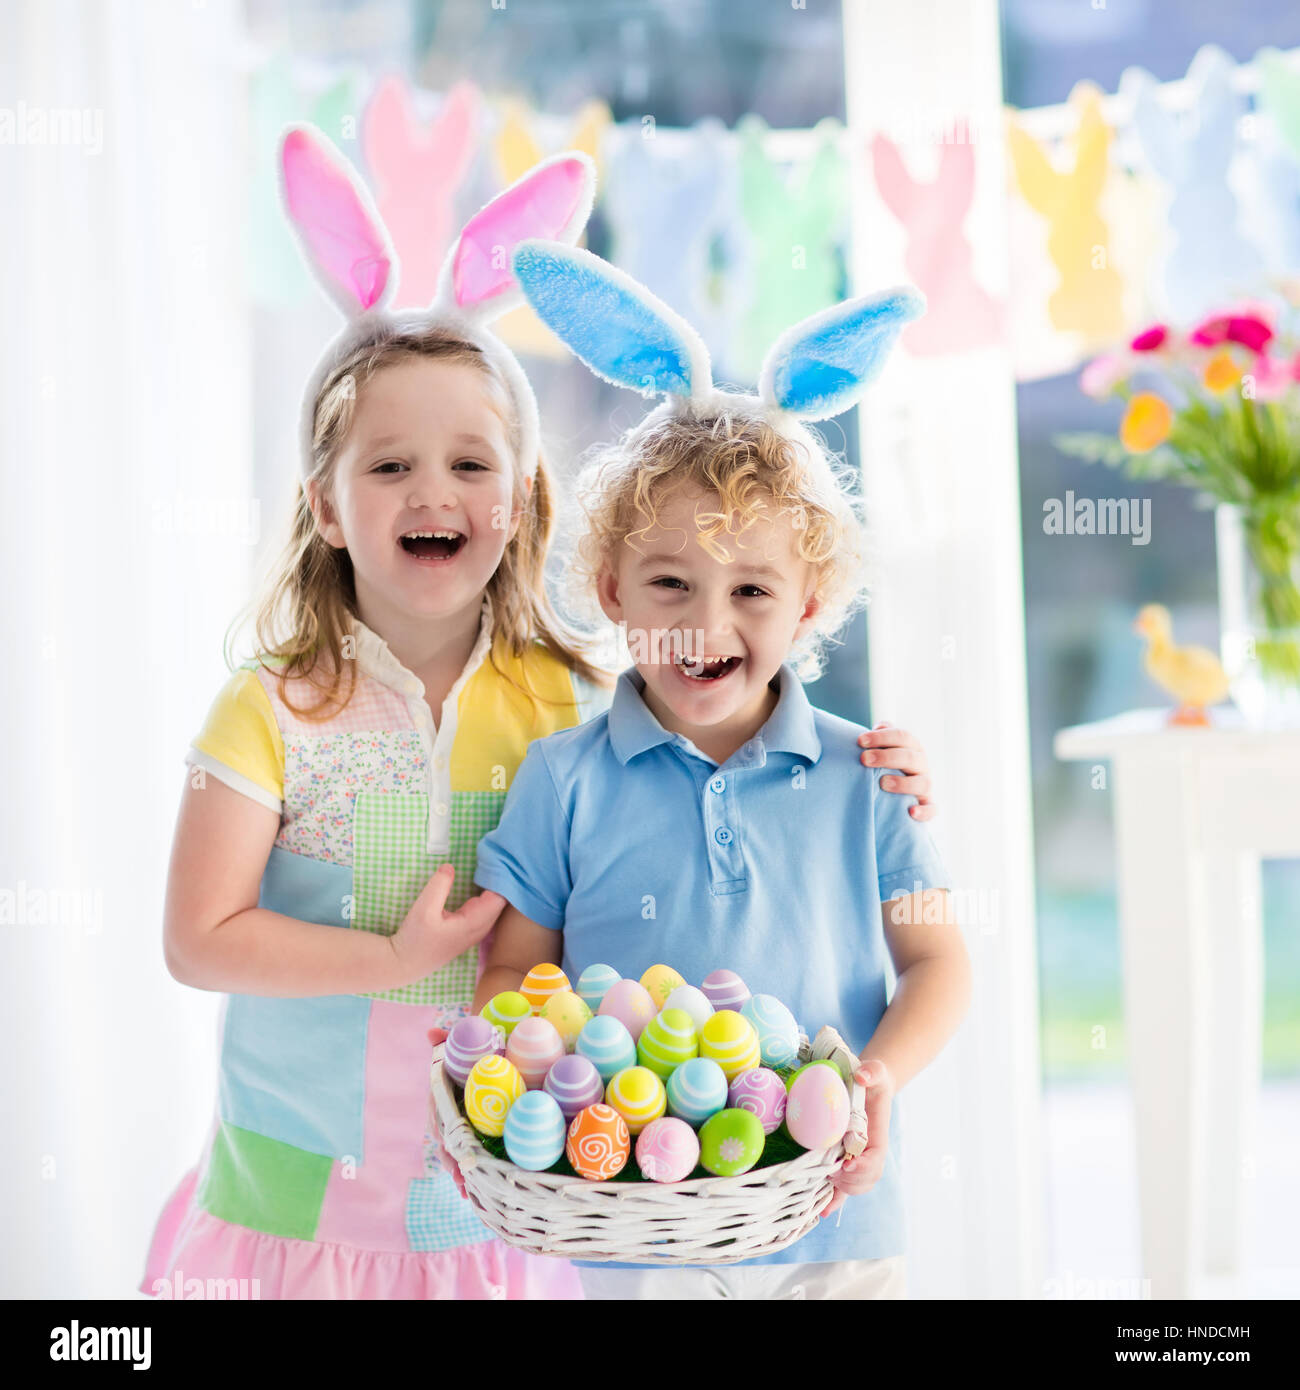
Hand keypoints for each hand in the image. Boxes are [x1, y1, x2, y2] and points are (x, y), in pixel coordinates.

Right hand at [391, 864, 505, 984]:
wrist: (405, 965)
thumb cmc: (415, 939)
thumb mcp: (424, 908)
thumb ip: (439, 885)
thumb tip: (450, 866)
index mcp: (474, 923)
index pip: (499, 899)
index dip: (498, 880)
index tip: (492, 862)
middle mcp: (480, 930)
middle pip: (500, 903)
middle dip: (497, 883)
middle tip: (490, 861)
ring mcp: (475, 933)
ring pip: (493, 908)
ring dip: (491, 891)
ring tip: (486, 870)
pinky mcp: (468, 933)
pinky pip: (485, 913)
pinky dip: (485, 899)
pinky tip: (478, 887)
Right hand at [427, 1026, 468, 1200]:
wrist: (496, 1046)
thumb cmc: (481, 1042)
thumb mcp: (470, 1037)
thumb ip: (452, 1036)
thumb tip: (431, 1032)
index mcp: (444, 1091)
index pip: (437, 1112)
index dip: (441, 1129)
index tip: (446, 1145)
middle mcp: (450, 1110)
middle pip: (446, 1139)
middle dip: (452, 1160)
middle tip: (461, 1178)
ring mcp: (463, 1123)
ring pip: (457, 1151)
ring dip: (461, 1171)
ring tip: (468, 1192)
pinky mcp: (478, 1132)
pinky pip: (472, 1154)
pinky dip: (473, 1173)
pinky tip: (476, 1193)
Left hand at [821, 1058, 893, 1218]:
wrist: (865, 1086)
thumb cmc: (871, 1080)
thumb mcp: (875, 1071)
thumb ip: (872, 1071)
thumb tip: (862, 1076)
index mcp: (877, 1136)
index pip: (876, 1159)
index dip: (863, 1167)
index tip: (848, 1164)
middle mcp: (867, 1152)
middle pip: (865, 1179)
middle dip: (849, 1181)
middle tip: (832, 1173)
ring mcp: (855, 1160)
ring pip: (853, 1187)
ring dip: (840, 1190)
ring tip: (825, 1183)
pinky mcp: (842, 1161)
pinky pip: (840, 1186)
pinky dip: (833, 1200)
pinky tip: (821, 1210)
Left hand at [858, 721, 936, 820]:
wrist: (898, 792)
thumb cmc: (887, 764)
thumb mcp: (885, 747)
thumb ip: (882, 736)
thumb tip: (879, 727)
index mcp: (912, 747)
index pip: (902, 736)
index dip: (882, 737)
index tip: (860, 741)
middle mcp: (922, 765)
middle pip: (910, 757)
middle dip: (886, 757)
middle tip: (864, 759)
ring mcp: (926, 785)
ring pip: (924, 783)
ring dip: (903, 783)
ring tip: (883, 783)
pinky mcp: (928, 805)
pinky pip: (932, 809)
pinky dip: (924, 811)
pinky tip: (911, 812)